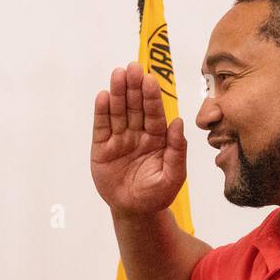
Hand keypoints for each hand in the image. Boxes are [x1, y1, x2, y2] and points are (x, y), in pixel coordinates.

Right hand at [91, 62, 186, 215]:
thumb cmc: (157, 195)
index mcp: (157, 138)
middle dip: (134, 87)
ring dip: (118, 93)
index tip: (150, 79)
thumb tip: (178, 122)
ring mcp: (119, 140)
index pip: (154, 113)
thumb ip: (177, 150)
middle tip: (132, 67)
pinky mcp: (102, 149)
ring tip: (117, 75)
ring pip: (118, 113)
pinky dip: (102, 112)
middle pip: (135, 107)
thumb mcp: (173, 176)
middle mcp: (138, 134)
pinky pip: (102, 128)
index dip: (151, 96)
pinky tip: (103, 97)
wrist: (134, 212)